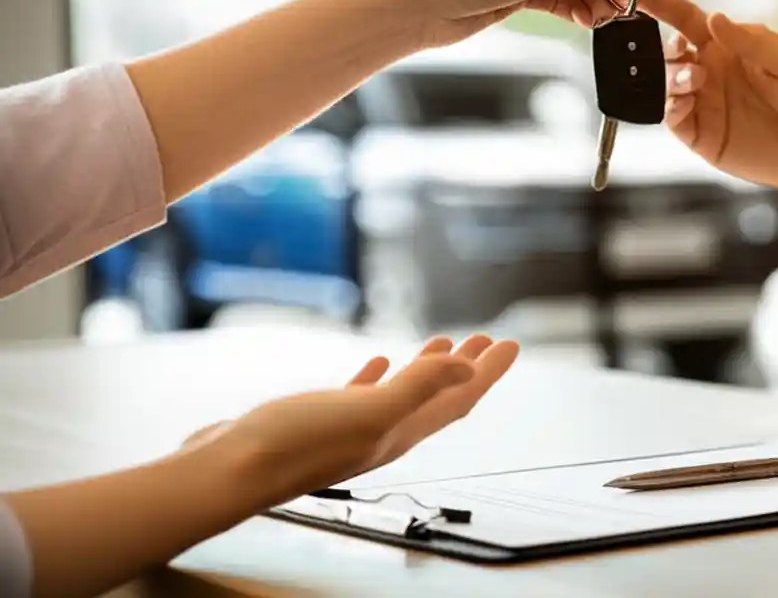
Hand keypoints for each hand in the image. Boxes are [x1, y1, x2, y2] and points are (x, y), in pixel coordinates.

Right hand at [188, 335, 517, 504]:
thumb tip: (470, 368)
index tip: (512, 344)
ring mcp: (350, 429)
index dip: (489, 372)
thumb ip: (419, 388)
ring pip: (403, 396)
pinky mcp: (317, 421)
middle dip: (468, 369)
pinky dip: (378, 377)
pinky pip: (360, 396)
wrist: (228, 473)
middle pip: (440, 397)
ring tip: (445, 344)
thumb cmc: (295, 444)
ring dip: (428, 370)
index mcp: (401, 432)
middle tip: (489, 341)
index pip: (459, 399)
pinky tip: (380, 362)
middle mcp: (382, 433)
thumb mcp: (369, 412)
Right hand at [641, 0, 777, 232]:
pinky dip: (670, 107)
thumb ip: (751, 41)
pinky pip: (672, 118)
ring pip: (665, 84)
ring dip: (670, 76)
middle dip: (664, 47)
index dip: (659, 3)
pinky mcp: (703, 136)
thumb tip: (714, 19)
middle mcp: (710, 72)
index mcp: (728, 47)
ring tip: (695, 80)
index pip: (685, 19)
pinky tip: (685, 101)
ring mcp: (704, 104)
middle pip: (667, 52)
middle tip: (682, 51)